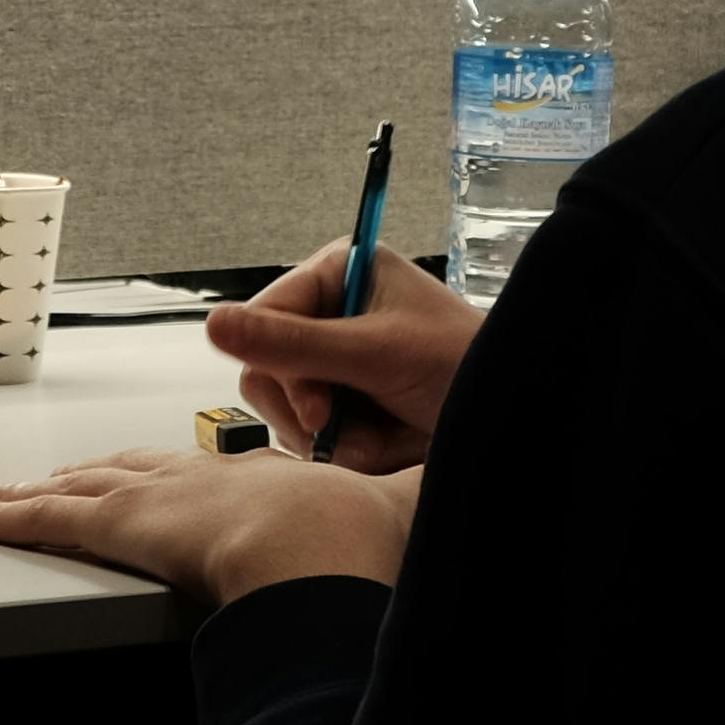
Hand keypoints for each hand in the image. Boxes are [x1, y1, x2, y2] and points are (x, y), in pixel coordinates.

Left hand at [0, 445, 416, 610]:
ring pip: (84, 488)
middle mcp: (200, 478)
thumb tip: (469, 492)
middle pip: (133, 469)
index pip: (204, 473)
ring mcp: (157, 498)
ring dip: (44, 489)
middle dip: (96, 471)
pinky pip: (49, 519)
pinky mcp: (120, 526)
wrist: (322, 546)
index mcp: (260, 479)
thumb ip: (429, 499)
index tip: (160, 476)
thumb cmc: (357, 538)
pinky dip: (8, 515)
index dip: (175, 473)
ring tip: (10, 493)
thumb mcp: (407, 509)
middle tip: (64, 474)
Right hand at [208, 240, 479, 471]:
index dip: (281, 368)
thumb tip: (215, 324)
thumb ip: (295, 344)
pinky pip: (310, 437)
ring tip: (381, 435)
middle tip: (345, 426)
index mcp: (336, 273)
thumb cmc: (463, 367)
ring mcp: (334, 363)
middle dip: (307, 408)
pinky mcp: (344, 405)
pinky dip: (346, 450)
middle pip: (263, 368)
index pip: (261, 317)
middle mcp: (329, 313)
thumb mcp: (376, 354)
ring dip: (331, 436)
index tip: (317, 408)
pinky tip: (384, 443)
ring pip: (283, 410)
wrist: (510, 422)